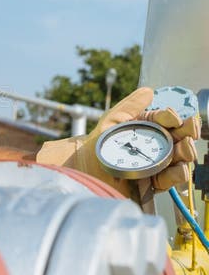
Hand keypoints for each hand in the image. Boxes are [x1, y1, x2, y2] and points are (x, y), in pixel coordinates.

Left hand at [36, 87, 199, 196]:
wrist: (84, 168)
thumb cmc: (97, 143)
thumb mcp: (113, 120)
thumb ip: (130, 106)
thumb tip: (149, 91)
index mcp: (147, 130)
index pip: (167, 122)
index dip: (174, 119)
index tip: (174, 118)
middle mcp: (154, 147)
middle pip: (177, 140)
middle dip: (187, 134)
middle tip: (190, 131)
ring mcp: (154, 165)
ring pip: (177, 159)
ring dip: (185, 153)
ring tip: (187, 149)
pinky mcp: (151, 183)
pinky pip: (168, 180)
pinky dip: (177, 175)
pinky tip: (181, 169)